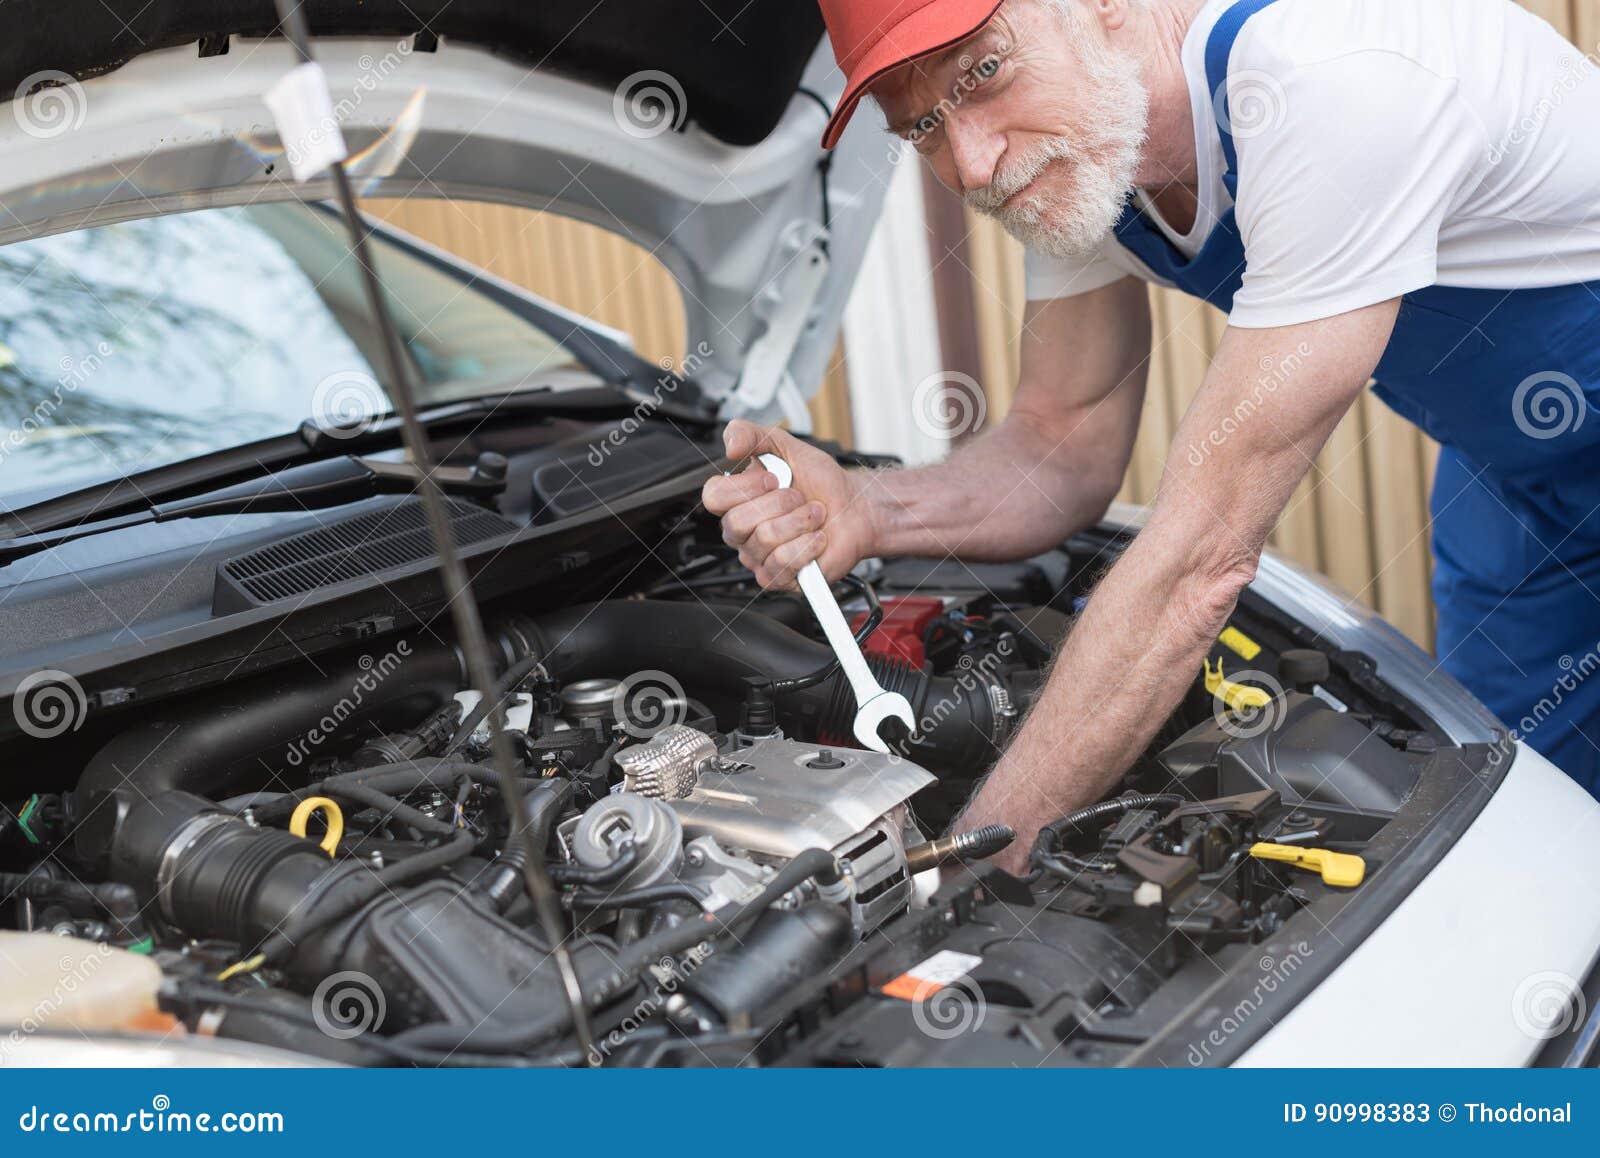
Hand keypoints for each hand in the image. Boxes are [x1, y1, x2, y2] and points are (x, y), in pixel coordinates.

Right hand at [701, 420, 876, 589]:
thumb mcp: (788, 447)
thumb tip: (729, 445)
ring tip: (814, 515)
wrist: (855, 508)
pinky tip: (817, 538)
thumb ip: (752, 436)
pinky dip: (807, 546)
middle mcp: (743, 532)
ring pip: (764, 540)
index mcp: (738, 501)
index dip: (745, 487)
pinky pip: (782, 564)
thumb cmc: (821, 483)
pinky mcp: (779, 578)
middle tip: (800, 498)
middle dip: (780, 504)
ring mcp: (759, 557)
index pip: (714, 497)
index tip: (773, 479)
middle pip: (737, 523)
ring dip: (800, 521)